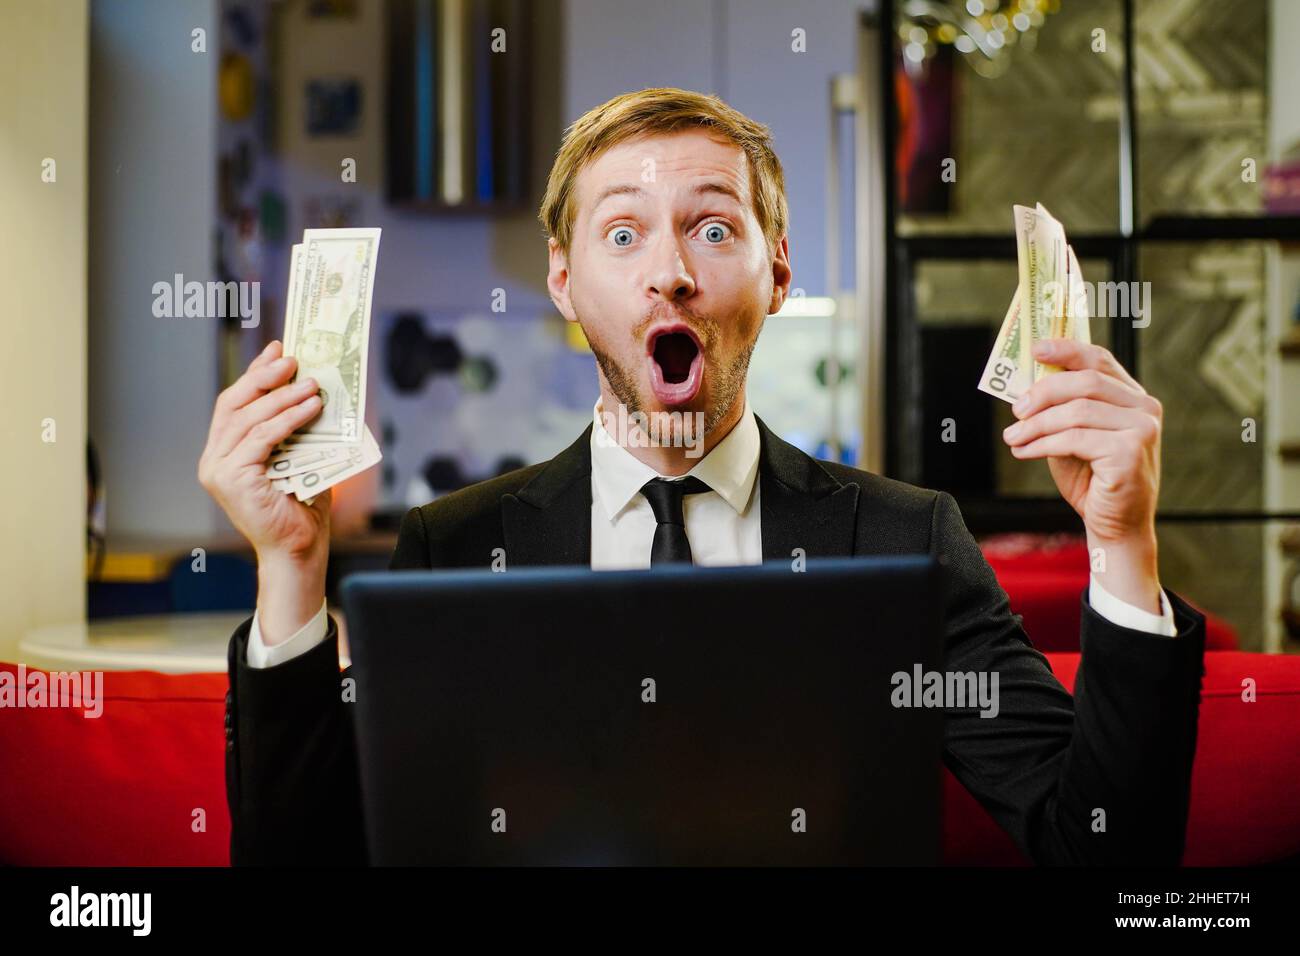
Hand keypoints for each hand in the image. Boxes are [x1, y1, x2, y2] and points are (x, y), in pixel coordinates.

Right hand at [197, 340, 331, 565]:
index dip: (254, 374)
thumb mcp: (298, 459)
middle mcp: (214, 460)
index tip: (277, 350)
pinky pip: (262, 439)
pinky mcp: (232, 480)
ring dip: (282, 396)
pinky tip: (310, 408)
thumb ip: (294, 429)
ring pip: (249, 419)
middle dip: (264, 376)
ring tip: (311, 383)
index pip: (234, 404)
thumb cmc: (301, 509)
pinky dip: (288, 420)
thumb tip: (312, 389)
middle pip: (234, 404)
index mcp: (223, 454)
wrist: (298, 551)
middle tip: (292, 358)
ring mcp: (218, 470)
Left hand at [1002, 339, 1164, 612]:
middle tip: (1015, 409)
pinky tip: (1024, 451)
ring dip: (1036, 425)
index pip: (1099, 360)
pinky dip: (1042, 444)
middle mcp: (1144, 408)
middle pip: (1085, 382)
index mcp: (1132, 398)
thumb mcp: (1071, 436)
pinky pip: (1075, 439)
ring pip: (1077, 412)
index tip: (1036, 349)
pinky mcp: (1130, 452)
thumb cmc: (1092, 479)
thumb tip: (1025, 388)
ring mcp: (1142, 429)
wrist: (1114, 524)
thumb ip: (1059, 410)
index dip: (1066, 349)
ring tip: (1013, 437)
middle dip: (1042, 393)